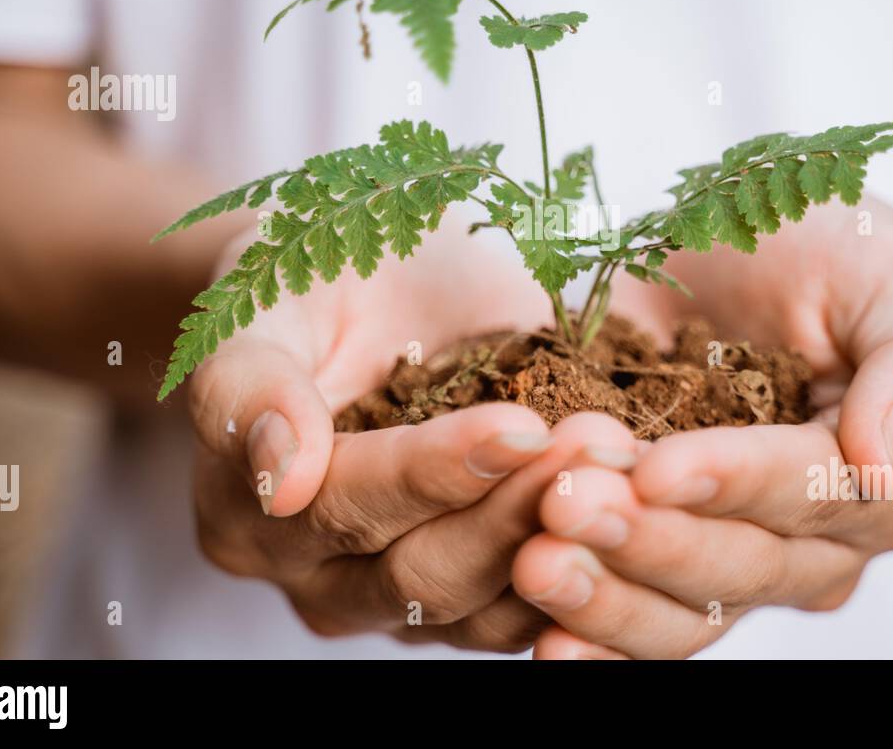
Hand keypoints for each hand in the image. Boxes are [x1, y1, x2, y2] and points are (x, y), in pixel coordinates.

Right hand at [186, 224, 646, 650]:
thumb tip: (282, 480)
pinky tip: (642, 505)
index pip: (348, 504)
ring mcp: (398, 600)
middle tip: (598, 444)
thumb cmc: (314, 283)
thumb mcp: (264, 305)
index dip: (434, 470)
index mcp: (250, 513)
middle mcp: (319, 577)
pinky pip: (535, 608)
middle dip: (517, 508)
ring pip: (490, 605)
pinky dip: (591, 565)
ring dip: (568, 541)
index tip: (518, 425)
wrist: (370, 293)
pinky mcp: (473, 600)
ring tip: (630, 466)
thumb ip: (250, 386)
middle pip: (424, 572)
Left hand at [510, 199, 892, 657]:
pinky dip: (588, 631)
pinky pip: (631, 615)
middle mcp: (814, 546)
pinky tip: (537, 635)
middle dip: (653, 541)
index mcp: (884, 484)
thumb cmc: (840, 257)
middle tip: (568, 508)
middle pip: (739, 565)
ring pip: (681, 612)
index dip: (735, 482)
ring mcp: (734, 561)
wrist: (759, 258)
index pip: (810, 489)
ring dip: (607, 595)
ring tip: (536, 563)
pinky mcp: (663, 559)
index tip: (659, 468)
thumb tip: (885, 455)